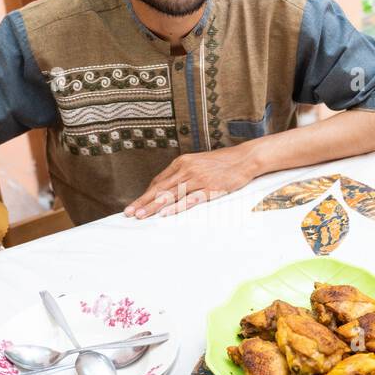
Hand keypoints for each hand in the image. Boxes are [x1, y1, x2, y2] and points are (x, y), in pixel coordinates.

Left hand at [124, 144, 257, 218]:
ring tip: (140, 216)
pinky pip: (189, 200)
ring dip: (153, 206)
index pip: (158, 181)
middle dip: (143, 202)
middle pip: (160, 188)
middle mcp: (186, 169)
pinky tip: (165, 214)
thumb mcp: (199, 164)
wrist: (245, 158)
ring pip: (170, 195)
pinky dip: (176, 207)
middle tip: (129, 213)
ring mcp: (198, 179)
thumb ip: (184, 174)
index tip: (135, 205)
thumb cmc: (222, 164)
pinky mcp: (209, 188)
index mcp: (182, 163)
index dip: (145, 194)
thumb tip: (169, 188)